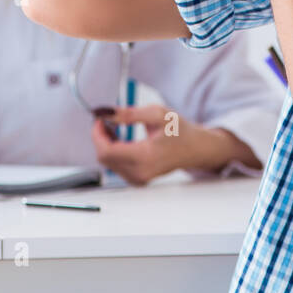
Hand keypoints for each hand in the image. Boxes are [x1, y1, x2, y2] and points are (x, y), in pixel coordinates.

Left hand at [90, 104, 232, 184]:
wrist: (194, 149)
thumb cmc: (180, 131)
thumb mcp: (157, 114)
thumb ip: (129, 114)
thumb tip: (106, 113)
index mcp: (145, 157)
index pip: (107, 151)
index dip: (97, 134)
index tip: (99, 119)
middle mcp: (140, 172)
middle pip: (104, 158)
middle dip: (101, 137)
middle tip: (107, 120)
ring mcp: (139, 179)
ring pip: (108, 163)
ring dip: (106, 144)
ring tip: (116, 128)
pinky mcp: (137, 179)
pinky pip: (115, 167)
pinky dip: (113, 152)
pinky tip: (122, 140)